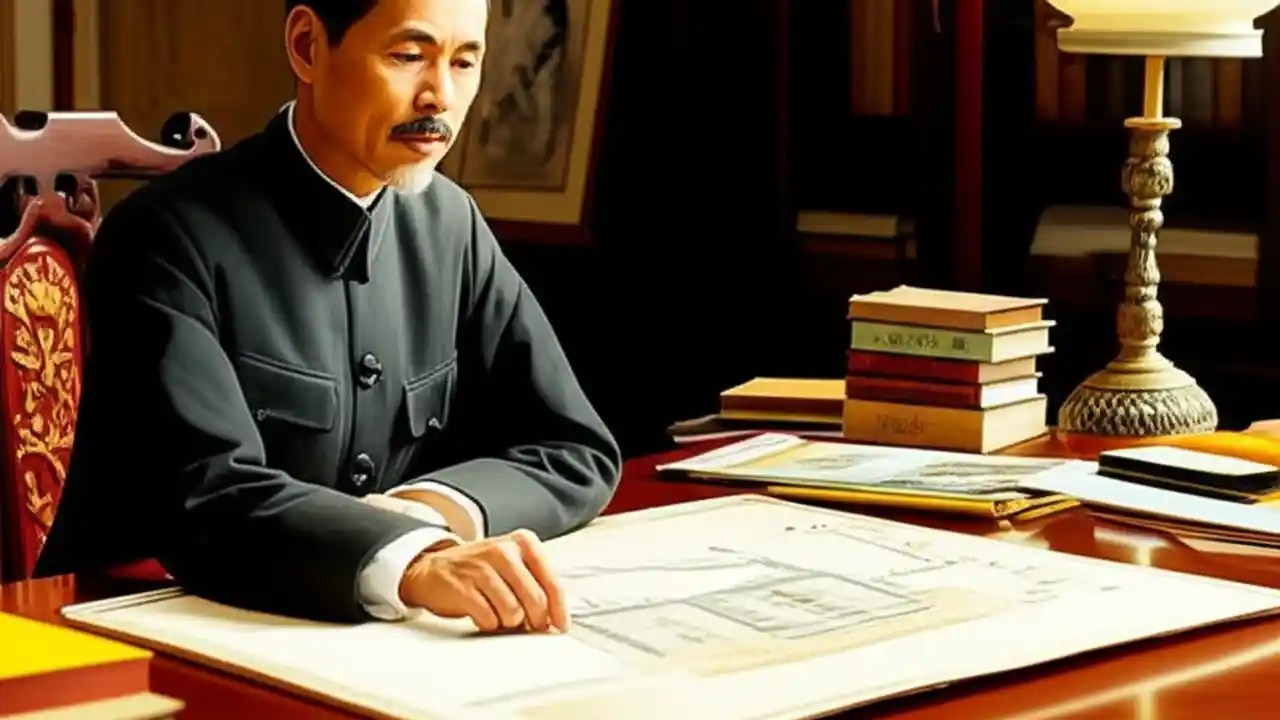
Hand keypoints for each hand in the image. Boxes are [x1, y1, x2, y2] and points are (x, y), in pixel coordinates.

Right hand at [399, 529, 568, 633]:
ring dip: (508, 623)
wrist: (433, 569)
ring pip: (513, 612)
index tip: (560, 627)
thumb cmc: (480, 572)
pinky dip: (489, 624)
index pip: (552, 583)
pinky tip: (483, 615)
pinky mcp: (462, 586)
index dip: (559, 610)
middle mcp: (503, 550)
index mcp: (523, 542)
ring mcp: (481, 567)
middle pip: (536, 600)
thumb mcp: (512, 567)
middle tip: (527, 626)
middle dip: (535, 621)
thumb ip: (535, 587)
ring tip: (499, 614)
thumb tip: (554, 622)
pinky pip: (489, 619)